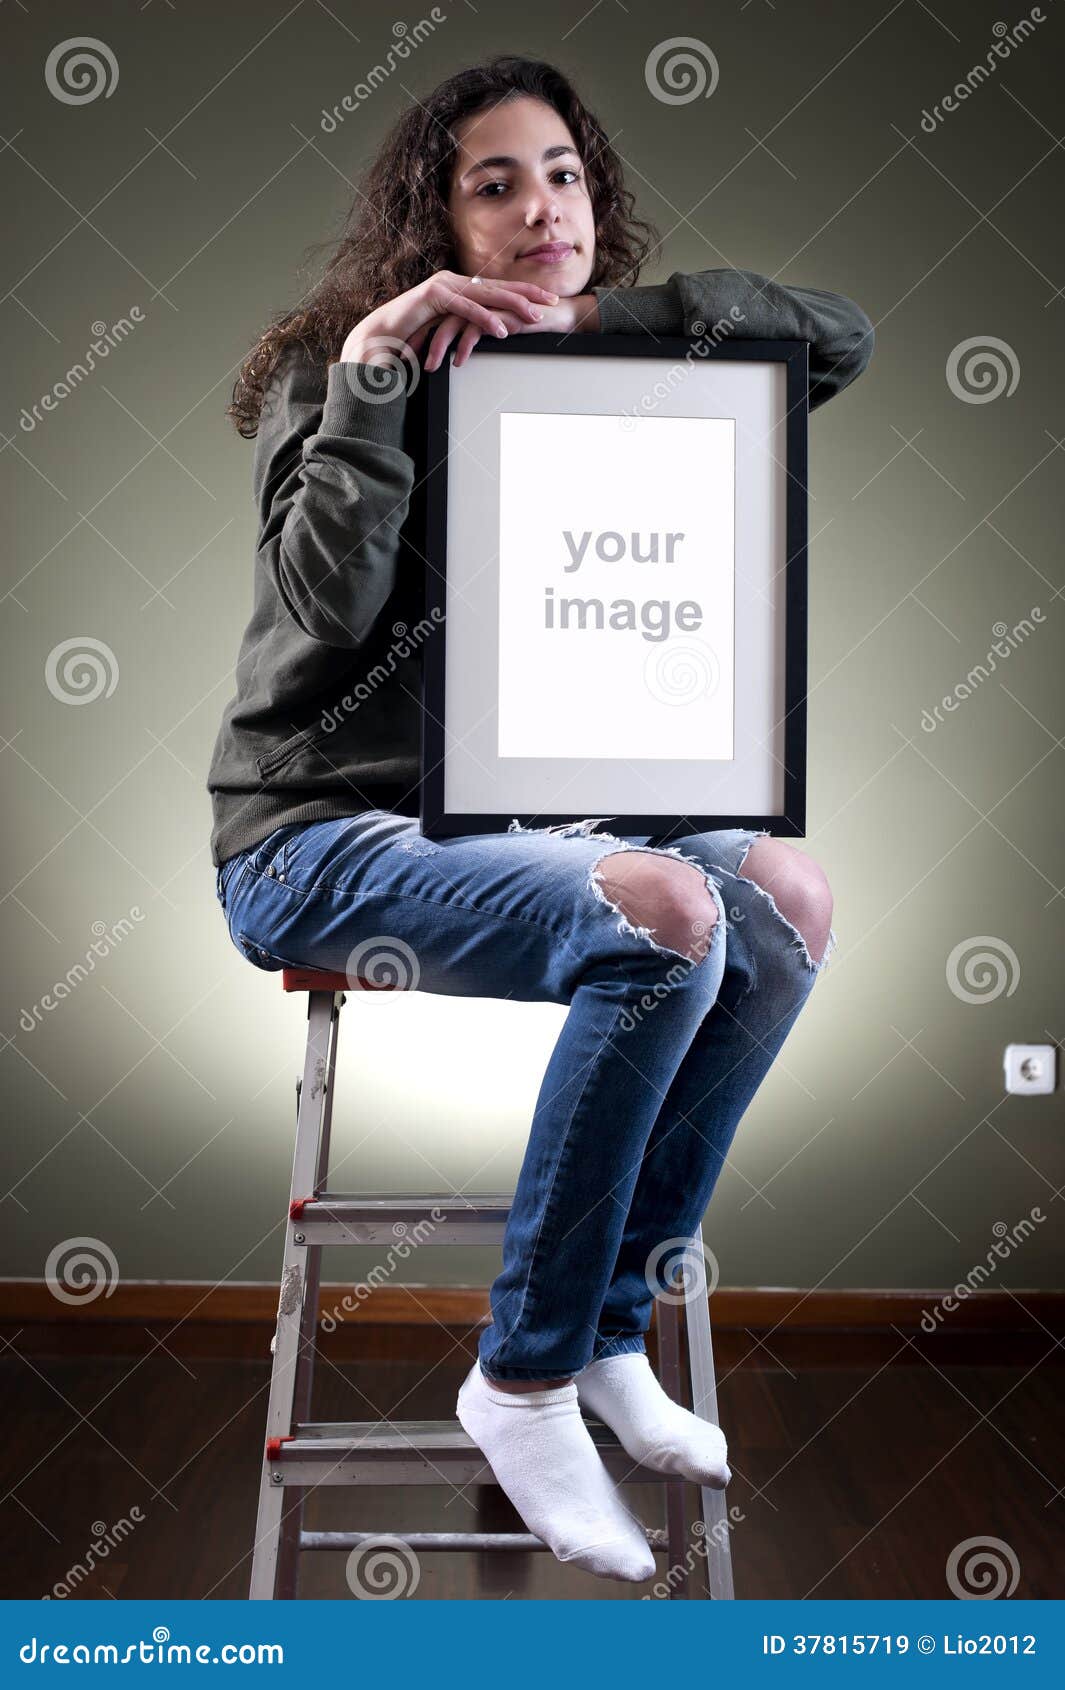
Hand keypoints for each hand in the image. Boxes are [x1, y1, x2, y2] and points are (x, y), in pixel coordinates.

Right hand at [337, 269, 560, 369]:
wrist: (381, 333)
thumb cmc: (411, 335)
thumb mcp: (445, 329)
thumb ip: (464, 326)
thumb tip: (487, 333)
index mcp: (459, 287)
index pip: (498, 289)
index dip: (525, 293)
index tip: (548, 300)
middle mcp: (454, 281)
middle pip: (498, 287)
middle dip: (528, 294)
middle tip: (553, 301)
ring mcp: (444, 285)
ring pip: (486, 295)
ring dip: (513, 305)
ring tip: (535, 316)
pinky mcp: (434, 296)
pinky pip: (465, 309)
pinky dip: (484, 319)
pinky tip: (501, 329)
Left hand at [410, 291, 599, 370]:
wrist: (557, 315)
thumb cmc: (527, 324)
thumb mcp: (495, 329)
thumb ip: (476, 332)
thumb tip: (457, 350)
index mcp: (469, 301)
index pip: (436, 316)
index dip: (421, 333)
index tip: (407, 352)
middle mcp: (472, 299)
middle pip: (436, 318)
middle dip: (419, 340)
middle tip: (406, 361)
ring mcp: (484, 304)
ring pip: (450, 324)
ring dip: (437, 348)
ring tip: (429, 368)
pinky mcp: (496, 313)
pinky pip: (473, 330)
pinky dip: (463, 347)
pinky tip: (457, 363)